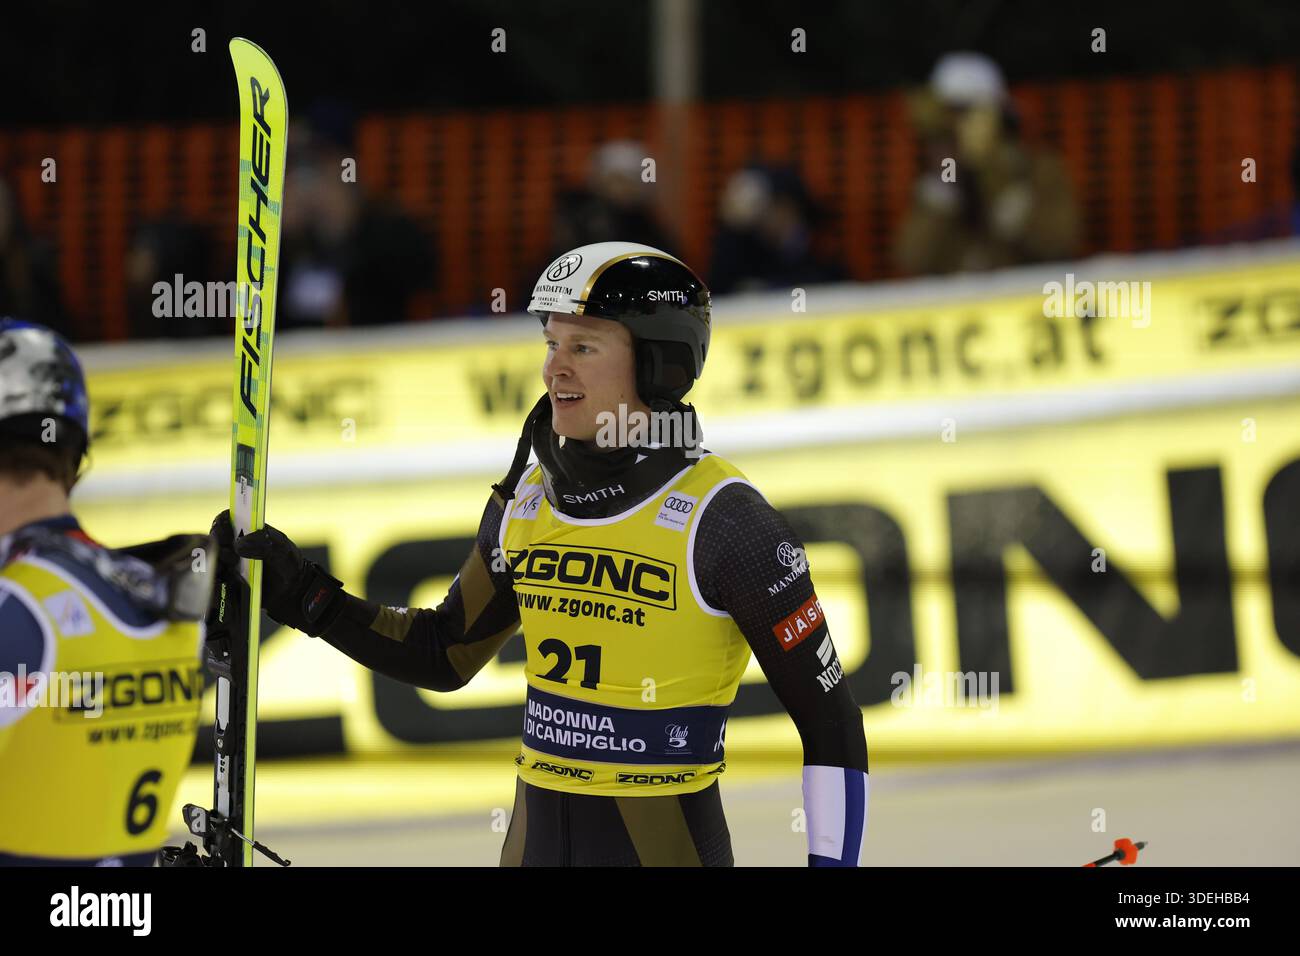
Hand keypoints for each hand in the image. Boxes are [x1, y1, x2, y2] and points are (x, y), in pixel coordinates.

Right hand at [209, 510, 344, 636]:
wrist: (291, 592)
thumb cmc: (287, 565)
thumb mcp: (282, 549)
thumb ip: (264, 542)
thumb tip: (239, 545)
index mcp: (245, 531)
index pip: (225, 520)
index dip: (221, 525)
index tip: (227, 536)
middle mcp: (232, 546)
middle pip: (210, 541)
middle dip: (218, 549)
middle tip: (233, 559)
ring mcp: (227, 565)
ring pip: (208, 563)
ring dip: (217, 567)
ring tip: (235, 572)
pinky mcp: (226, 584)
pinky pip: (213, 583)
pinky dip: (217, 584)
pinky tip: (231, 585)